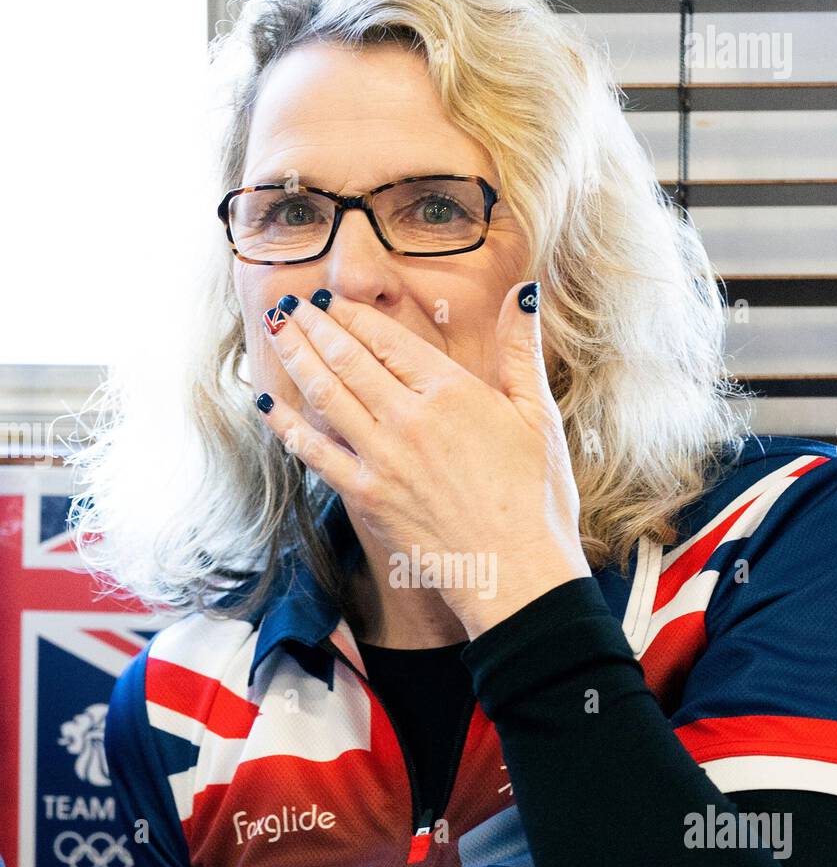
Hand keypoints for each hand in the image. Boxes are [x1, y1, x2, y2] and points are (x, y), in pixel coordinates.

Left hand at [256, 281, 589, 637]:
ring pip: (325, 395)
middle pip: (348, 359)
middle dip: (313, 326)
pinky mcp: (366, 498)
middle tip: (289, 305)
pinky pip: (315, 453)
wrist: (516, 573)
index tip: (330, 301)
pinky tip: (268, 405)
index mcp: (451, 392)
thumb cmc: (537, 498)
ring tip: (275, 331)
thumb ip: (522, 350)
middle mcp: (408, 419)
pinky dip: (287, 426)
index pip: (387, 339)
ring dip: (296, 358)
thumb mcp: (539, 415)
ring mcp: (382, 459)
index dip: (352, 315)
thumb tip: (523, 293)